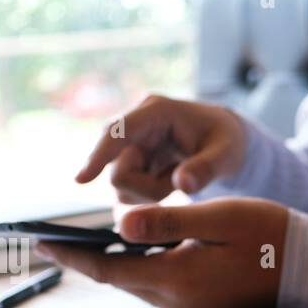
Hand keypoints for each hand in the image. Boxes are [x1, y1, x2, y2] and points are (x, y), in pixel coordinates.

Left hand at [35, 197, 287, 307]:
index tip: (41, 244)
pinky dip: (141, 269)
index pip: (110, 270)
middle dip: (87, 261)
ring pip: (139, 284)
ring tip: (84, 243)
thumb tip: (118, 225)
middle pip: (120, 280)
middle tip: (51, 241)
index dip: (72, 257)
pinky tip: (134, 250)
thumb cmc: (271, 235)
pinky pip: (160, 287)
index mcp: (181, 279)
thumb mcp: (217, 217)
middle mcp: (181, 302)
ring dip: (114, 265)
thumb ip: (167, 221)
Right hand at [77, 94, 247, 201]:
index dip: (98, 155)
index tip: (80, 180)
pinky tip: (169, 182)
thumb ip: (207, 168)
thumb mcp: (226, 155)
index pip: (117, 132)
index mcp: (157, 112)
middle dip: (146, 188)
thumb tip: (182, 183)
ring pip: (121, 184)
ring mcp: (131, 144)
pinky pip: (127, 190)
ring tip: (179, 179)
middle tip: (179, 184)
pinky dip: (149, 195)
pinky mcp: (130, 161)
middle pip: (117, 168)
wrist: (224, 142)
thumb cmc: (227, 142)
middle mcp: (136, 125)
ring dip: (149, 193)